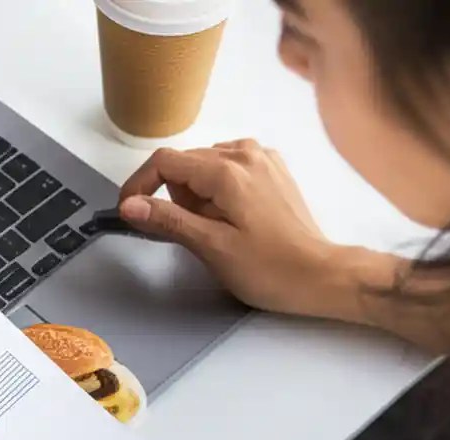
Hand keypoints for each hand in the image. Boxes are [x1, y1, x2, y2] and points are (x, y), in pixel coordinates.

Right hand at [118, 139, 358, 319]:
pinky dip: (218, 189)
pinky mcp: (272, 170)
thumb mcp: (211, 246)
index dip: (139, 184)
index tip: (130, 213)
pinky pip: (228, 168)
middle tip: (192, 233)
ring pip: (205, 165)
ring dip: (197, 194)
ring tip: (216, 228)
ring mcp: (262, 158)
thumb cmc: (267, 267)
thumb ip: (168, 220)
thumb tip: (128, 205)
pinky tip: (232, 215)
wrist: (321, 276)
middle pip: (185, 163)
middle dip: (174, 196)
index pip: (165, 161)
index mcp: (227, 171)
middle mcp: (245, 153)